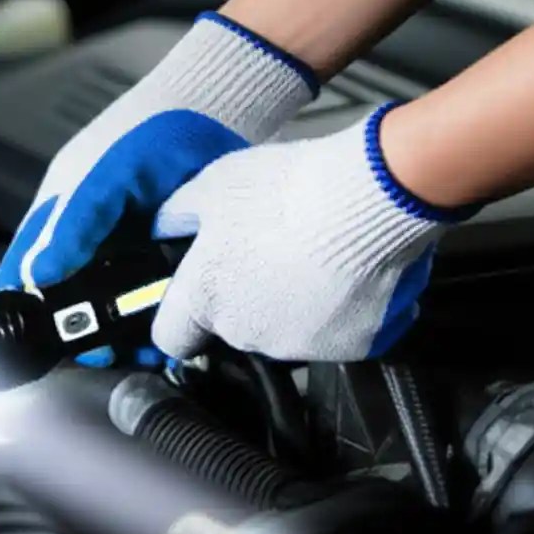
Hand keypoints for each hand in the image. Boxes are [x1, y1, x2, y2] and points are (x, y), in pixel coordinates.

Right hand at [0, 13, 316, 366]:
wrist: (223, 105)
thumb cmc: (162, 126)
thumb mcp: (110, 178)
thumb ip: (75, 225)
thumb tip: (40, 276)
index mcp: (57, 208)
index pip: (23, 271)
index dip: (31, 309)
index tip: (53, 341)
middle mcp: (82, 225)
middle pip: (65, 293)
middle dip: (83, 328)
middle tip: (105, 352)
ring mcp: (118, 235)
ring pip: (104, 297)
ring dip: (119, 325)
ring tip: (141, 345)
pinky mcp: (154, 243)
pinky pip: (142, 289)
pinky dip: (150, 309)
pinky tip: (166, 322)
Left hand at [151, 103, 475, 360]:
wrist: (371, 195)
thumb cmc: (287, 187)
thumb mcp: (211, 186)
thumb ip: (176, 215)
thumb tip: (163, 228)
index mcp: (204, 300)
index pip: (172, 336)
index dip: (181, 318)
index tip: (195, 301)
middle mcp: (245, 333)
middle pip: (233, 329)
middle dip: (245, 299)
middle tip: (269, 252)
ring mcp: (299, 346)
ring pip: (286, 333)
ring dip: (293, 305)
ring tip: (313, 256)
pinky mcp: (351, 347)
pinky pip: (339, 333)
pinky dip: (344, 311)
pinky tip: (349, 272)